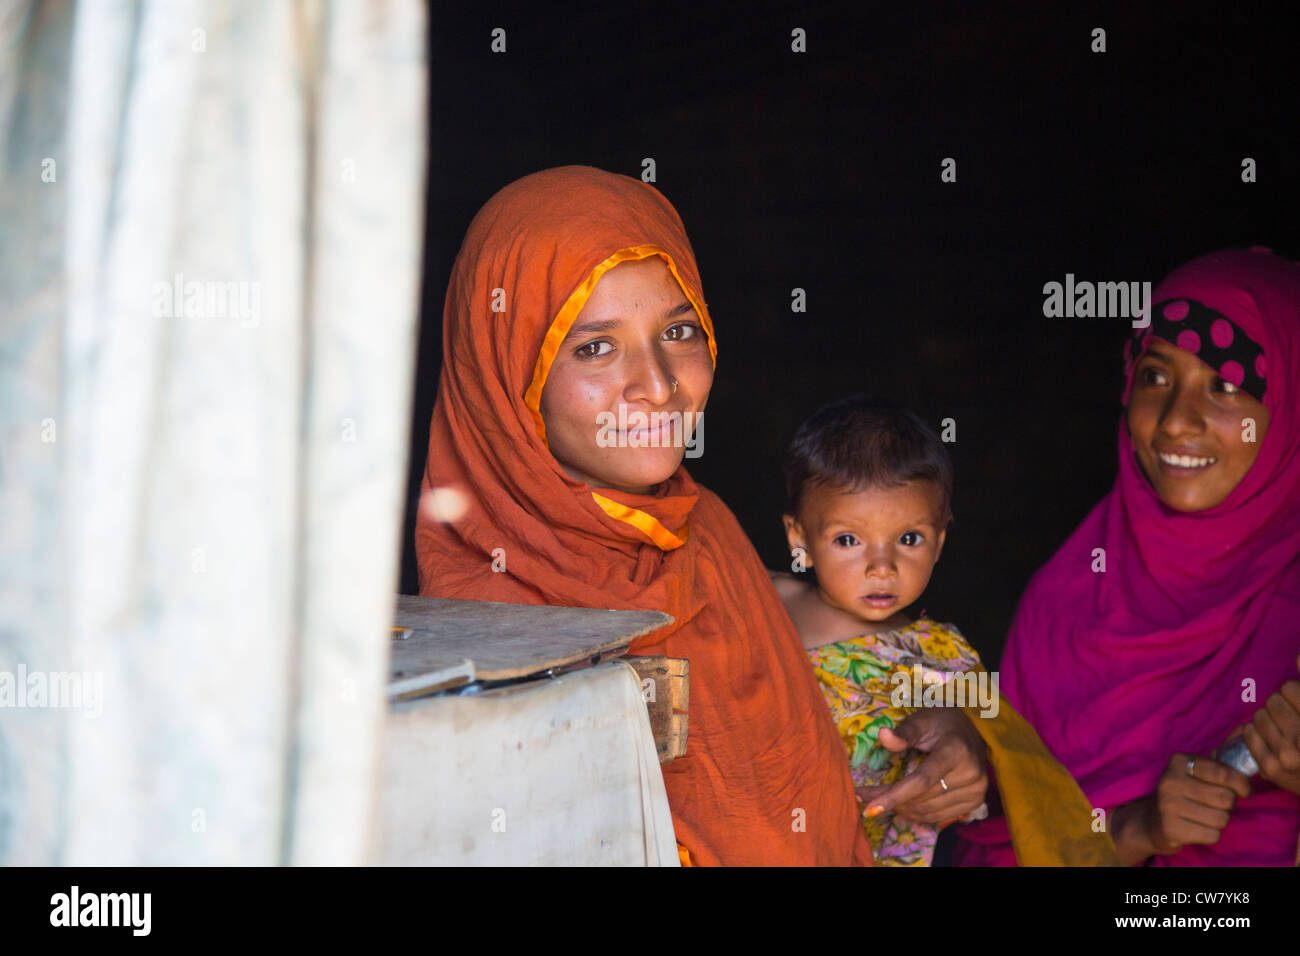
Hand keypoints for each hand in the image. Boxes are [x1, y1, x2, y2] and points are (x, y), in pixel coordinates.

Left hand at [853, 708, 986, 824]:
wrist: (970, 732)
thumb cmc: (941, 723)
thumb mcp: (921, 721)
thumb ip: (903, 732)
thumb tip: (882, 736)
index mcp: (957, 751)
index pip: (922, 780)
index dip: (895, 795)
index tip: (870, 806)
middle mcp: (971, 774)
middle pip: (921, 797)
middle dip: (889, 800)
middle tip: (863, 797)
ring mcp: (975, 792)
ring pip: (927, 811)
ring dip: (900, 809)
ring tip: (880, 799)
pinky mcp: (974, 803)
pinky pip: (938, 816)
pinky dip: (915, 813)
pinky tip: (901, 805)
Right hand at [1132, 754, 1250, 857]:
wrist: (1153, 820)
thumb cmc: (1185, 793)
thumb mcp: (1196, 773)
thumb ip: (1220, 768)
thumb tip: (1249, 770)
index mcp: (1179, 762)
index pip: (1223, 773)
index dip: (1242, 784)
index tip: (1245, 790)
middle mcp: (1170, 781)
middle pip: (1225, 798)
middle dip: (1229, 805)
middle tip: (1217, 805)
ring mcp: (1168, 805)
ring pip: (1221, 818)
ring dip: (1219, 821)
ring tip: (1205, 816)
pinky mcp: (1170, 828)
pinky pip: (1212, 835)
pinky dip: (1210, 834)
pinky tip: (1197, 828)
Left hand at [1242, 656, 1299, 795]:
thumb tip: (1298, 656)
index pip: (1290, 688)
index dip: (1293, 693)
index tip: (1298, 704)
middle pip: (1273, 700)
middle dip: (1280, 706)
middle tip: (1290, 719)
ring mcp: (1288, 756)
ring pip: (1259, 715)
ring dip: (1268, 720)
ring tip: (1282, 731)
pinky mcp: (1270, 768)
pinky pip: (1248, 732)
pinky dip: (1255, 733)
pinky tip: (1270, 741)